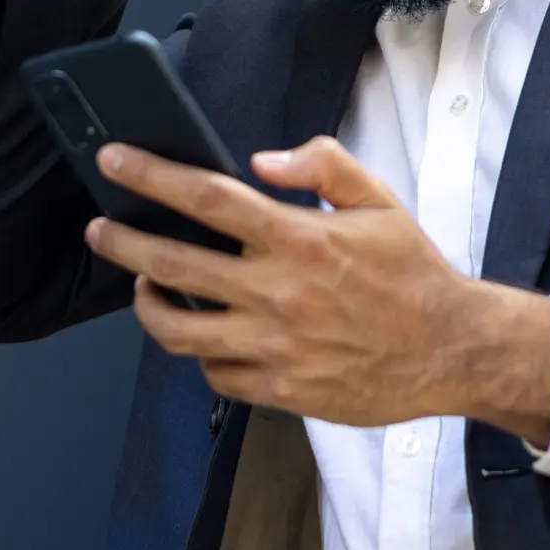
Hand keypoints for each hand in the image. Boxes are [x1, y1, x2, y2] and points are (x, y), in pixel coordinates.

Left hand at [83, 136, 549, 441]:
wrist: (451, 350)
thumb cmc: (412, 272)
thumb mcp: (378, 201)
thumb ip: (322, 166)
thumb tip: (263, 158)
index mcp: (298, 239)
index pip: (206, 198)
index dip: (151, 175)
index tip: (114, 159)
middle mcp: (277, 293)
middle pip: (171, 263)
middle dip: (121, 240)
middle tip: (99, 227)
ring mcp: (274, 347)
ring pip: (178, 330)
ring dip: (149, 302)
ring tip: (143, 284)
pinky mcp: (280, 390)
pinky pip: (215, 374)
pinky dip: (201, 351)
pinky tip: (204, 332)